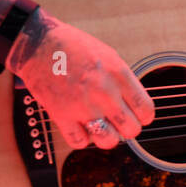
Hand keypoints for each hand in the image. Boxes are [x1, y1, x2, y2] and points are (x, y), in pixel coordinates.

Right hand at [9, 12, 155, 150]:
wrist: (40, 45)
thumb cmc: (74, 47)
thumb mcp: (109, 56)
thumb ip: (123, 80)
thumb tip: (135, 103)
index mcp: (118, 74)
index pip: (145, 109)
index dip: (144, 116)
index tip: (140, 116)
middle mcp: (104, 92)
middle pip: (131, 129)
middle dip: (128, 128)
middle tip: (121, 123)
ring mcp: (83, 106)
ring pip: (108, 141)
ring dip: (107, 136)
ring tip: (102, 126)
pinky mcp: (62, 116)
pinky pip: (80, 142)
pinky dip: (82, 138)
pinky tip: (82, 126)